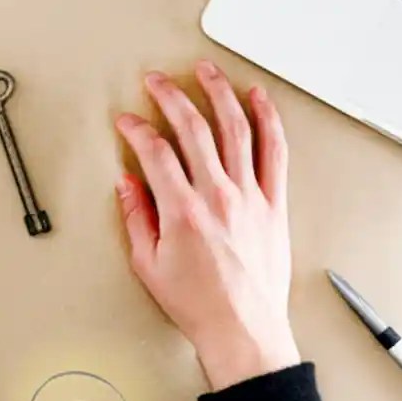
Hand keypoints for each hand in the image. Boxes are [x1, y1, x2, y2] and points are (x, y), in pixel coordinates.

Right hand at [116, 60, 299, 390]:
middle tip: (156, 81)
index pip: (155, 152)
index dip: (136, 129)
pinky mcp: (274, 204)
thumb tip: (128, 184)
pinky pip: (274, 150)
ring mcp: (250, 196)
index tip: (127, 121)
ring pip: (235, 128)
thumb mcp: (149, 265)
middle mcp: (219, 196)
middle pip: (193, 127)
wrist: (243, 329)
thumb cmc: (199, 305)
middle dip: (170, 96)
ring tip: (206, 71)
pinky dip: (267, 119)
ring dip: (218, 92)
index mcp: (183, 211)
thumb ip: (137, 218)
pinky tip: (257, 98)